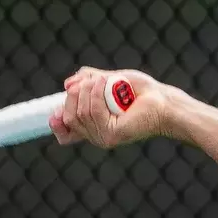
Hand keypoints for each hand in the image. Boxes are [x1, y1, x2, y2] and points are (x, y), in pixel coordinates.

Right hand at [47, 67, 172, 149]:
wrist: (162, 101)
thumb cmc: (140, 91)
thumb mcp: (108, 80)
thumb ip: (87, 80)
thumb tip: (67, 84)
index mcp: (93, 126)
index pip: (64, 135)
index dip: (56, 123)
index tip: (55, 111)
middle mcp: (96, 135)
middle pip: (68, 116)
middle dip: (75, 94)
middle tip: (93, 81)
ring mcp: (103, 137)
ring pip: (79, 112)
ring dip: (88, 90)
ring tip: (104, 81)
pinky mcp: (111, 134)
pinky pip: (92, 111)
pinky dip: (96, 93)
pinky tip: (105, 84)